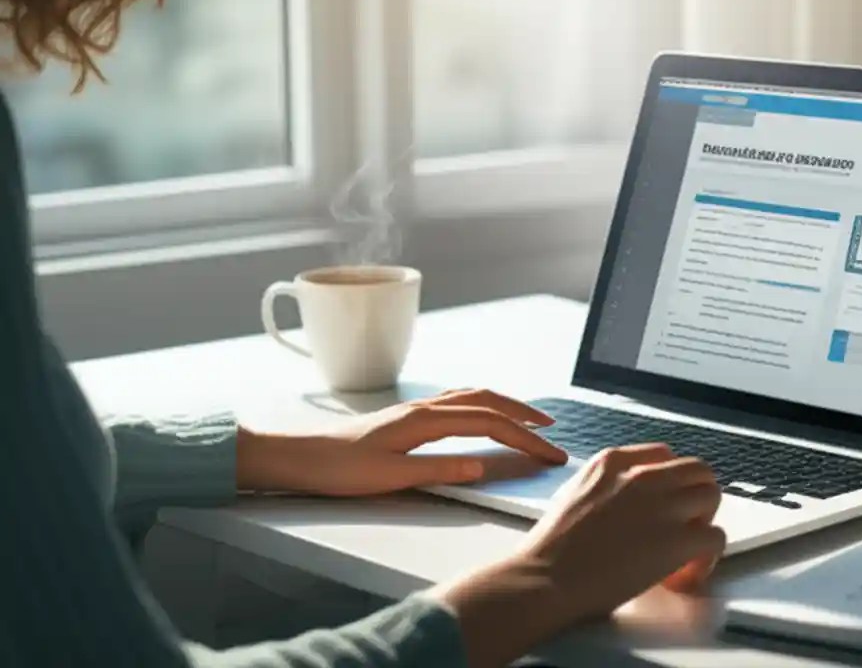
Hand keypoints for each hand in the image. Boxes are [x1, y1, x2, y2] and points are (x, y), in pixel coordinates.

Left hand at [235, 389, 566, 494]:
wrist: (297, 457)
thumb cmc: (338, 469)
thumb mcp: (391, 477)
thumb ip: (439, 470)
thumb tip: (481, 466)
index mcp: (424, 421)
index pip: (489, 424)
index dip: (524, 438)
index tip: (550, 454)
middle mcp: (423, 408)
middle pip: (488, 401)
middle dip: (524, 415)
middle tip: (553, 433)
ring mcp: (415, 409)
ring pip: (473, 397)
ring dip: (505, 405)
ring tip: (528, 419)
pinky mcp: (406, 417)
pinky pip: (456, 402)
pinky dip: (481, 405)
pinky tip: (482, 415)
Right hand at [439, 444, 724, 667]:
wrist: (545, 578)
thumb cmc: (549, 548)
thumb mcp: (574, 492)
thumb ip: (605, 486)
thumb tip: (625, 503)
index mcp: (614, 461)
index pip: (664, 455)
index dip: (669, 483)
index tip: (661, 506)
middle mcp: (643, 475)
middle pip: (696, 470)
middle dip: (693, 498)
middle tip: (679, 527)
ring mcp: (663, 505)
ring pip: (712, 495)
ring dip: (703, 522)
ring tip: (683, 552)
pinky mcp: (678, 539)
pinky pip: (716, 537)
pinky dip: (706, 558)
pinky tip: (682, 575)